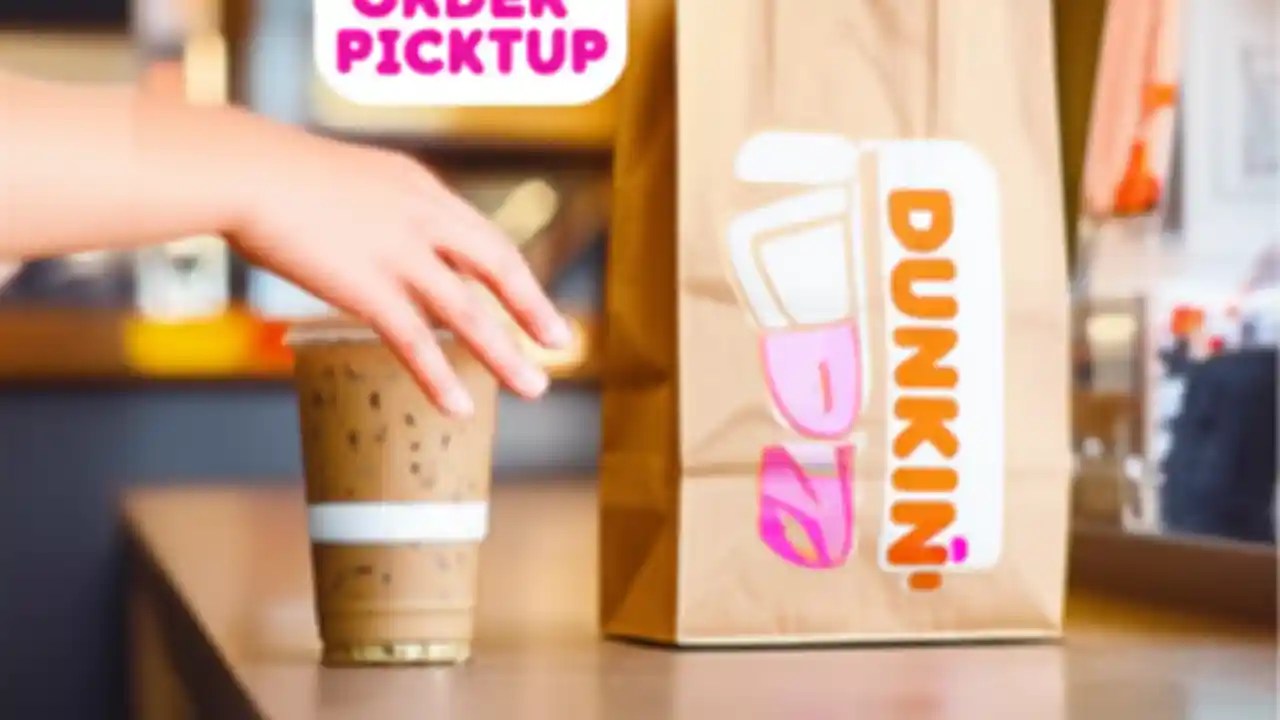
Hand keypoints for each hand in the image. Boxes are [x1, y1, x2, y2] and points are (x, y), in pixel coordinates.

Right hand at [223, 114, 570, 416]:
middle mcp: (423, 216)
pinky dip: (439, 377)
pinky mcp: (367, 286)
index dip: (511, 272)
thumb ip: (373, 214)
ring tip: (534, 388)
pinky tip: (458, 408)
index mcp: (419, 188)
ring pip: (468, 312)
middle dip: (533, 308)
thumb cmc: (273, 174)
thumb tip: (376, 247)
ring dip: (504, 354)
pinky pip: (415, 341)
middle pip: (497, 267)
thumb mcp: (345, 183)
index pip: (481, 235)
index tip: (531, 299)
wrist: (243, 169)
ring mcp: (400, 251)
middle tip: (561, 343)